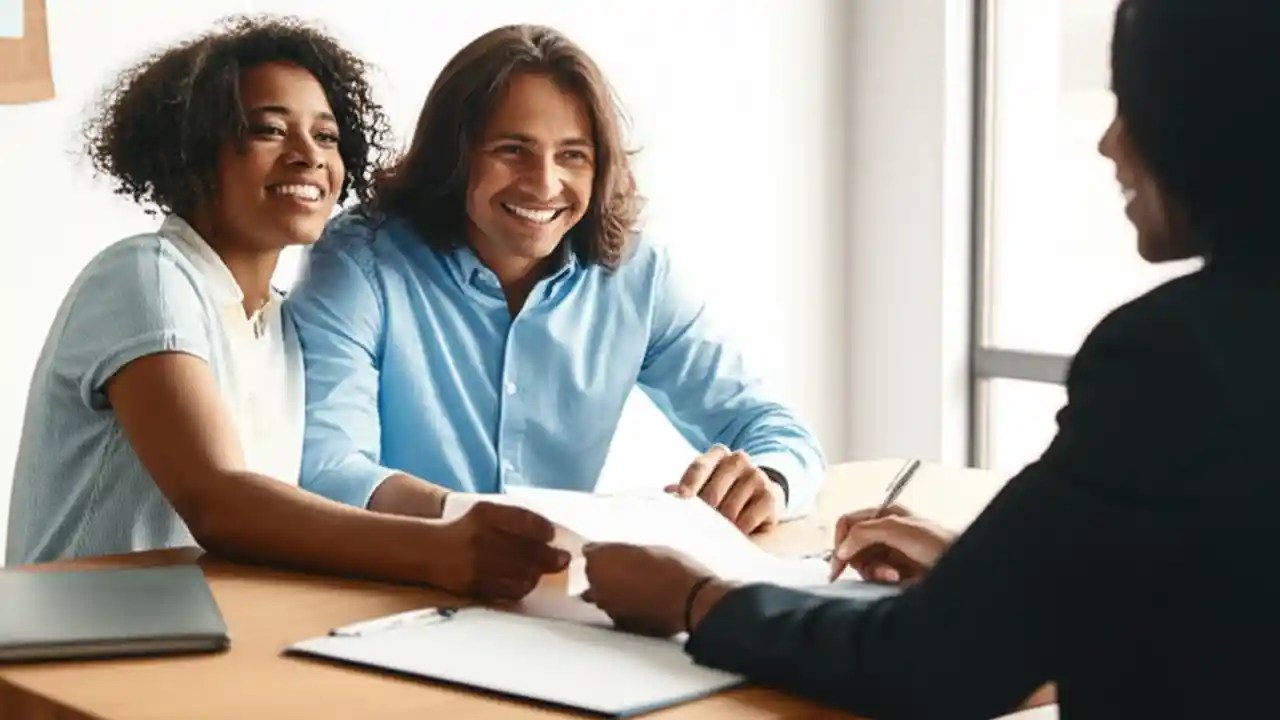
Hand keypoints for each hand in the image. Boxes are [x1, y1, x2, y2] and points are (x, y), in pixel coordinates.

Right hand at [433, 501, 569, 600]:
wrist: (429, 551)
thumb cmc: (465, 528)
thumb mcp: (485, 512)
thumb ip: (514, 517)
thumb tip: (549, 531)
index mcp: (484, 514)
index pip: (524, 520)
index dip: (543, 529)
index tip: (552, 535)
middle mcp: (481, 538)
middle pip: (527, 550)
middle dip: (550, 556)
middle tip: (564, 559)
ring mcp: (478, 565)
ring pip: (522, 573)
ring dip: (538, 573)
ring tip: (543, 570)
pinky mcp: (476, 586)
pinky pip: (510, 590)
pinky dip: (524, 586)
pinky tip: (527, 581)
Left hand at [581, 543, 727, 636]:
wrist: (688, 601)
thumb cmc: (669, 567)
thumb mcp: (644, 549)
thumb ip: (618, 552)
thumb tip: (602, 550)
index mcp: (600, 563)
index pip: (589, 555)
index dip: (602, 554)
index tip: (612, 554)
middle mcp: (596, 588)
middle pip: (592, 579)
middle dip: (603, 575)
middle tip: (627, 571)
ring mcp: (607, 609)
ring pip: (603, 597)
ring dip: (612, 592)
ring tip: (636, 588)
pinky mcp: (620, 625)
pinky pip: (617, 612)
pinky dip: (623, 607)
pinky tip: (641, 603)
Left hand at [666, 445, 780, 534]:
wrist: (763, 495)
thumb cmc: (724, 492)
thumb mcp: (705, 486)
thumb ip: (686, 490)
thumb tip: (668, 494)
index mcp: (718, 454)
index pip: (699, 467)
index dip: (688, 485)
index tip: (681, 501)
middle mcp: (739, 459)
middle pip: (714, 490)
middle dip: (704, 513)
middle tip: (698, 528)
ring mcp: (757, 475)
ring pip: (730, 508)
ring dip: (722, 524)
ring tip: (717, 531)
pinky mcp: (771, 495)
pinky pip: (749, 518)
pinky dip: (739, 529)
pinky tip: (736, 533)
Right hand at [829, 505, 955, 583]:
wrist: (967, 569)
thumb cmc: (942, 543)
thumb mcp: (899, 529)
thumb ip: (865, 532)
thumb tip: (842, 548)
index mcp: (886, 514)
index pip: (848, 523)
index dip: (840, 541)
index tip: (838, 563)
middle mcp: (887, 532)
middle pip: (853, 547)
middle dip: (860, 560)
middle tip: (876, 570)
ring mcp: (893, 553)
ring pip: (864, 565)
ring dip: (874, 573)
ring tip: (892, 576)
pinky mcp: (899, 573)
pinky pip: (876, 579)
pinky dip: (882, 581)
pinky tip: (898, 580)